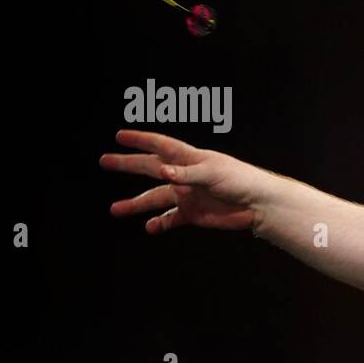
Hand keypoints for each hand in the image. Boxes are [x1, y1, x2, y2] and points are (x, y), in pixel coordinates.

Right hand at [100, 129, 271, 233]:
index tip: (119, 136)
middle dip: (128, 164)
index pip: (161, 145)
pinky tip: (149, 227)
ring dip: (136, 203)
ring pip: (155, 198)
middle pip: (150, 168)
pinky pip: (170, 219)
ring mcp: (187, 195)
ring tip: (115, 209)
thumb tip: (163, 173)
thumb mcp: (213, 173)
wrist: (258, 205)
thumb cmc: (241, 180)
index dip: (141, 140)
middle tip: (105, 161)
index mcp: (189, 159)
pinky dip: (159, 223)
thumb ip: (187, 173)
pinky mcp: (192, 213)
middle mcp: (184, 175)